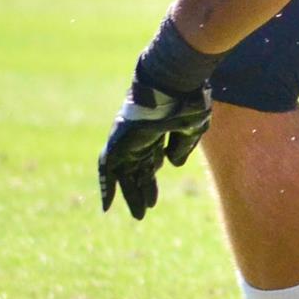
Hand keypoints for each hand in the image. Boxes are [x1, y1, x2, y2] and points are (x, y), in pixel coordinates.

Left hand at [97, 70, 212, 219]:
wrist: (173, 84)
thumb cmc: (187, 102)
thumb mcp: (192, 129)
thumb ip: (182, 147)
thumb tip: (172, 164)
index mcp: (156, 133)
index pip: (150, 160)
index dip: (151, 179)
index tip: (153, 197)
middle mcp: (140, 138)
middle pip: (138, 169)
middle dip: (142, 190)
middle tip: (145, 210)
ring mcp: (128, 141)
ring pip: (125, 173)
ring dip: (130, 194)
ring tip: (139, 215)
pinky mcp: (118, 143)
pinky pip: (106, 169)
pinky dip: (106, 187)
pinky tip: (107, 206)